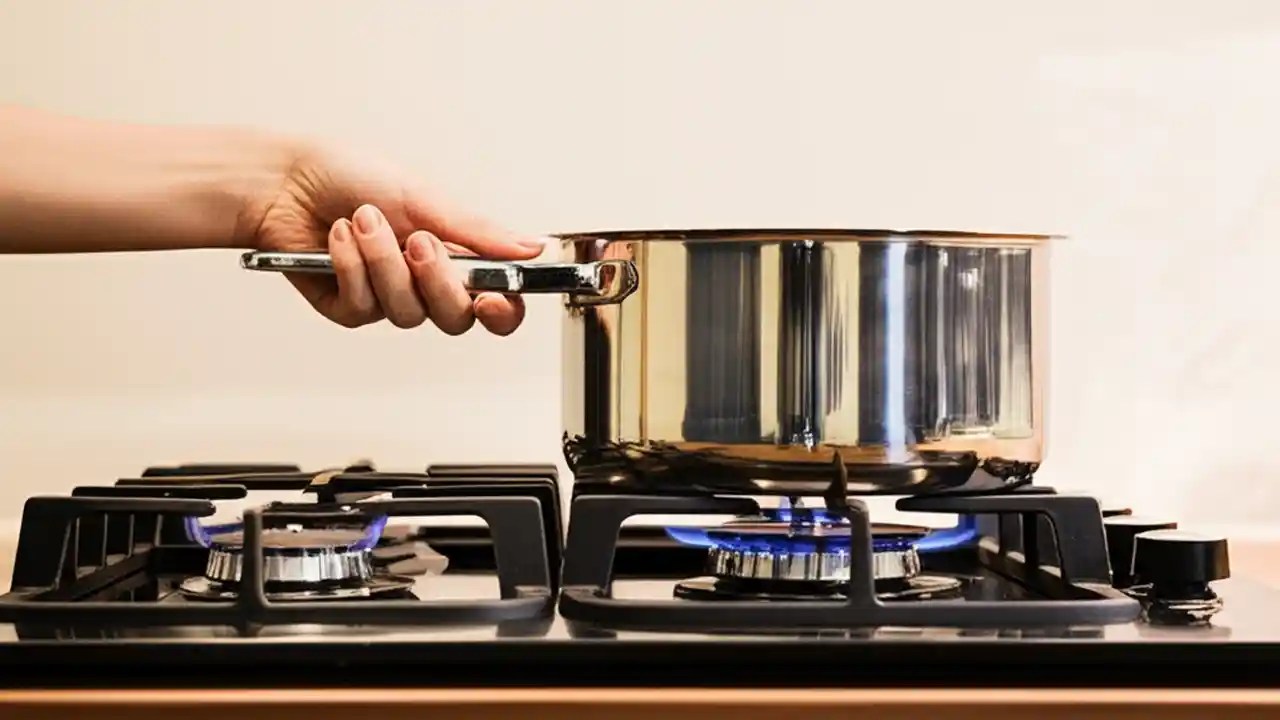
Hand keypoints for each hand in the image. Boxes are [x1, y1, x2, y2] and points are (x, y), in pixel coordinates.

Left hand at [244, 146, 543, 334]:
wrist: (285, 179)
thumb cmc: (352, 176)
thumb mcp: (425, 198)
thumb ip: (478, 232)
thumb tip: (533, 248)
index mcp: (453, 255)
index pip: (495, 302)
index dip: (502, 313)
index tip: (493, 300)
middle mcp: (424, 282)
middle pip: (455, 319)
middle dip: (436, 280)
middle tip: (417, 240)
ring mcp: (386, 298)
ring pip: (407, 312)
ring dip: (383, 261)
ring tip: (362, 220)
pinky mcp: (348, 308)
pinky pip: (363, 307)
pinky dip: (351, 266)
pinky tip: (338, 237)